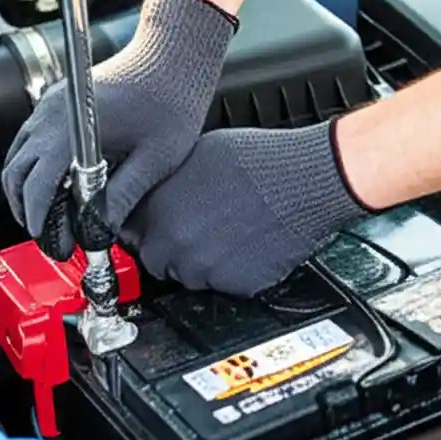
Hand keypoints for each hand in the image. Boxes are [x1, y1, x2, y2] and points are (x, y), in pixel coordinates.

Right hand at [2, 0, 235, 250]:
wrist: (173, 57)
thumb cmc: (171, 102)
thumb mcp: (154, 161)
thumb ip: (122, 197)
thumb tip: (100, 230)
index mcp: (72, 130)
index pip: (36, 184)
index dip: (37, 218)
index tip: (48, 239)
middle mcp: (52, 115)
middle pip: (16, 171)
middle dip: (24, 207)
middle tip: (45, 234)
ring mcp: (51, 105)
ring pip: (18, 155)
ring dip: (24, 187)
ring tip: (46, 215)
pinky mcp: (57, 101)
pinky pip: (29, 139)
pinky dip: (32, 165)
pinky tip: (56, 182)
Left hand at [121, 120, 370, 296]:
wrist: (311, 180)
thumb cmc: (261, 160)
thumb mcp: (196, 154)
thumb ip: (165, 183)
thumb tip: (149, 194)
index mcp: (159, 209)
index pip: (129, 232)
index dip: (146, 227)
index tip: (155, 225)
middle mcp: (175, 243)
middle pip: (156, 260)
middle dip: (171, 248)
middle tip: (199, 228)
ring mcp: (204, 269)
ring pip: (189, 277)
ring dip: (201, 261)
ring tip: (228, 231)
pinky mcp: (235, 286)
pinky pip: (223, 286)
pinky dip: (232, 272)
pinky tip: (247, 243)